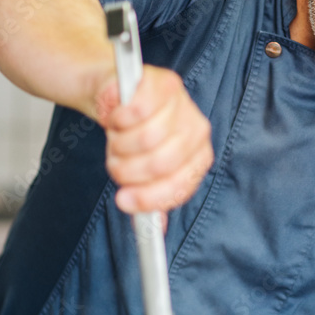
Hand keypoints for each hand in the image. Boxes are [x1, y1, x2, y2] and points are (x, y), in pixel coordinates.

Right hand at [96, 66, 213, 214]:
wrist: (119, 96)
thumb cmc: (134, 135)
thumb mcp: (144, 172)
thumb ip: (151, 199)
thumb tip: (152, 232)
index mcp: (199, 157)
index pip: (178, 186)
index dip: (148, 197)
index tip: (123, 201)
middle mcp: (197, 131)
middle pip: (159, 163)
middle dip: (127, 169)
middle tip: (116, 163)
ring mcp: (183, 105)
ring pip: (145, 138)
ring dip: (119, 143)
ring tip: (117, 138)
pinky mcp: (163, 83)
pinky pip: (135, 110)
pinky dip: (117, 118)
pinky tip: (117, 117)